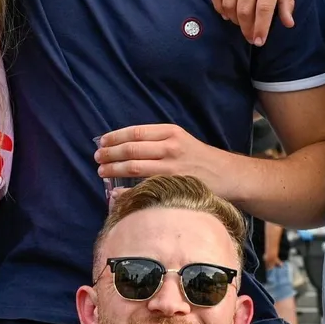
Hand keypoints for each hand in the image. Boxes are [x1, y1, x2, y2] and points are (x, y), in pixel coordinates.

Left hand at [96, 125, 233, 193]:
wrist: (227, 175)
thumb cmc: (200, 158)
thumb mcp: (180, 140)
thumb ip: (156, 142)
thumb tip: (123, 147)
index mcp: (171, 132)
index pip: (135, 132)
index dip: (115, 137)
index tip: (102, 142)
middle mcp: (170, 148)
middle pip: (131, 149)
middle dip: (110, 154)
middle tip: (97, 158)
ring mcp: (171, 169)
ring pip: (133, 168)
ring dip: (113, 169)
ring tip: (101, 171)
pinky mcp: (173, 186)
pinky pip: (143, 188)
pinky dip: (126, 190)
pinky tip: (116, 191)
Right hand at [211, 0, 296, 45]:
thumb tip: (287, 23)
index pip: (263, 10)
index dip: (260, 29)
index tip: (258, 41)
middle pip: (244, 10)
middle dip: (246, 28)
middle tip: (249, 36)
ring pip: (228, 3)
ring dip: (233, 18)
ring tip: (239, 23)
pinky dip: (218, 5)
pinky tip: (225, 12)